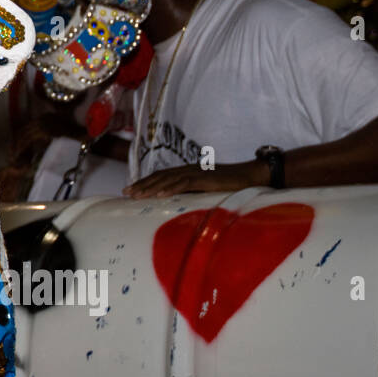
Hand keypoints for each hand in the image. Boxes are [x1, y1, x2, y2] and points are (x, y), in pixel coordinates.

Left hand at [124, 160, 265, 198]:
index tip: (132, 190)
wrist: (251, 176)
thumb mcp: (208, 191)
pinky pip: (183, 183)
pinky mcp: (204, 178)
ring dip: (150, 187)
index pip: (162, 176)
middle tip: (126, 193)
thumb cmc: (231, 185)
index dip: (146, 182)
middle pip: (160, 176)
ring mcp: (195, 173)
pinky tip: (158, 195)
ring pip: (167, 179)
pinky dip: (169, 189)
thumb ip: (194, 195)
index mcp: (188, 172)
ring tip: (136, 195)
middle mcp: (188, 170)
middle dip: (142, 184)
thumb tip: (181, 207)